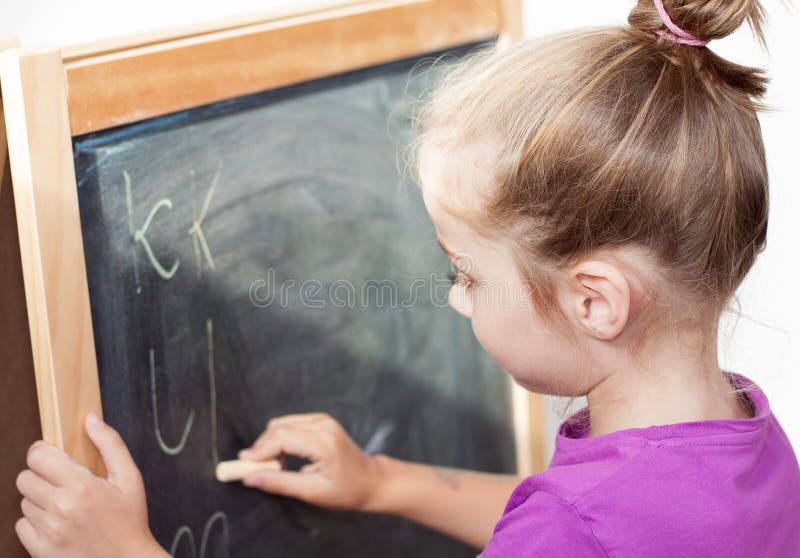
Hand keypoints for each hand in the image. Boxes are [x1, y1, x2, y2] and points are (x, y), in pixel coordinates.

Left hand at [15, 413, 165, 557]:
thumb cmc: (130, 519)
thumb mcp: (130, 478)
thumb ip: (110, 444)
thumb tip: (90, 419)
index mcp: (82, 486)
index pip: (37, 457)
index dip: (42, 451)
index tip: (52, 455)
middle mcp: (61, 509)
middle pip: (24, 478)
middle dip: (40, 475)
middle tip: (61, 480)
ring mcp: (49, 532)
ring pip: (24, 502)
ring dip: (40, 499)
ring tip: (64, 504)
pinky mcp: (41, 550)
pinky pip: (22, 525)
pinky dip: (35, 521)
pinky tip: (57, 522)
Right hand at [239, 413, 383, 510]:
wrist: (371, 480)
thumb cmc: (347, 490)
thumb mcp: (312, 492)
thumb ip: (280, 483)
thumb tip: (250, 477)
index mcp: (323, 442)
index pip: (281, 437)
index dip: (259, 450)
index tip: (244, 465)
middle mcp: (323, 425)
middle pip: (278, 427)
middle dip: (262, 448)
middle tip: (258, 470)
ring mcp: (323, 419)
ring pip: (281, 424)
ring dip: (271, 443)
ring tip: (277, 466)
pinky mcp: (320, 420)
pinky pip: (290, 424)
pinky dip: (281, 438)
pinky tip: (286, 457)